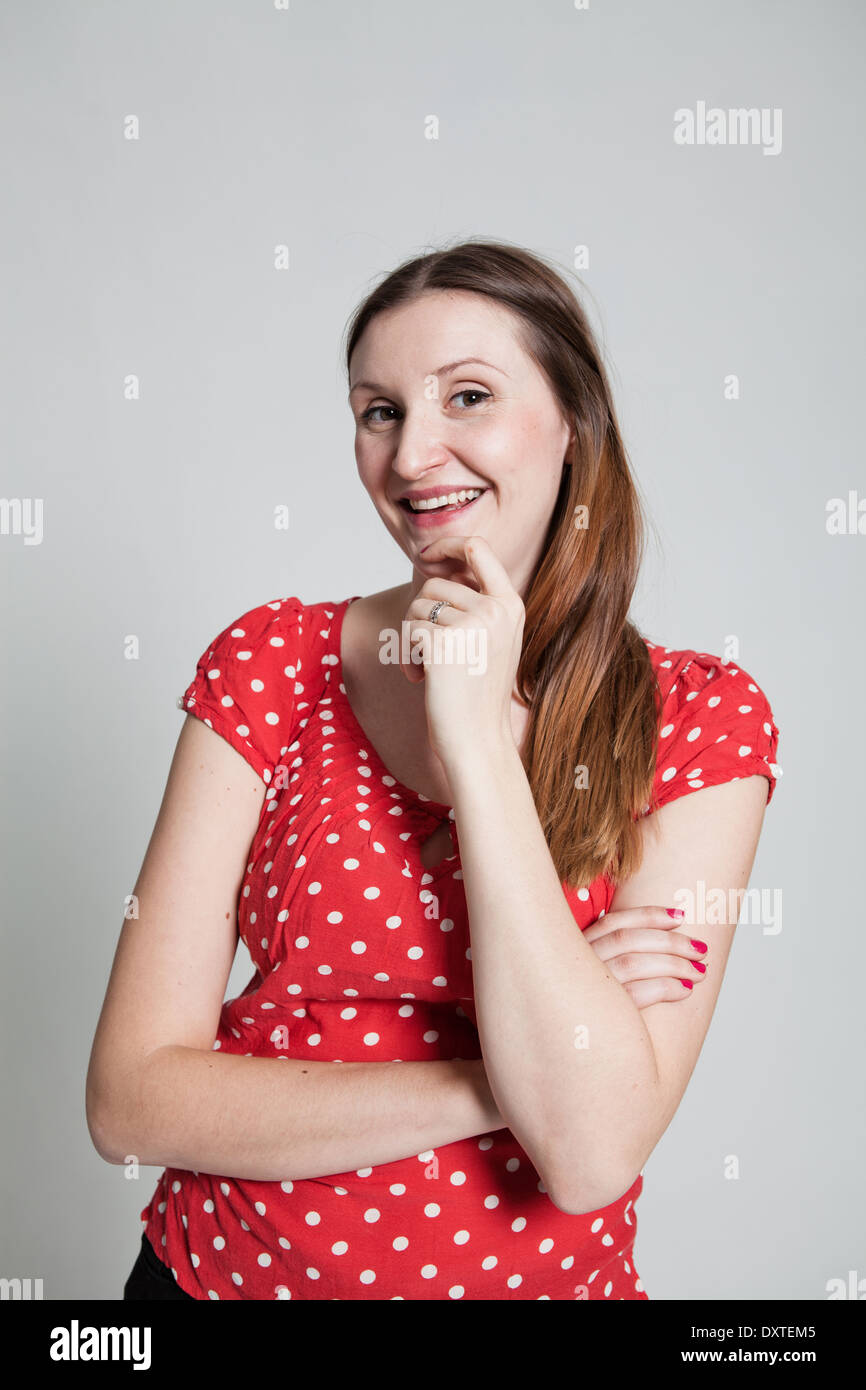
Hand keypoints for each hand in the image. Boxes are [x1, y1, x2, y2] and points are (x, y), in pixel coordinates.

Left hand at [399, 535, 524, 768]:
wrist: (478, 740)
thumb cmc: (478, 695)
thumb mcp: (492, 642)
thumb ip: (476, 606)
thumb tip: (437, 570)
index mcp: (510, 605)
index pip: (478, 548)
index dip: (447, 543)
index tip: (426, 555)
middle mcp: (495, 609)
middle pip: (434, 585)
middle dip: (419, 616)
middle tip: (425, 651)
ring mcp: (472, 624)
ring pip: (416, 608)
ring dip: (411, 639)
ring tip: (426, 669)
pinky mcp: (444, 642)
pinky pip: (407, 630)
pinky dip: (405, 655)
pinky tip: (419, 679)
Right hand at [581, 905, 708, 1006]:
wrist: (567, 1061)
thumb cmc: (586, 1016)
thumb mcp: (590, 979)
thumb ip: (611, 959)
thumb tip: (658, 941)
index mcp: (573, 950)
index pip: (614, 922)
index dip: (649, 915)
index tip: (680, 916)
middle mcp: (574, 966)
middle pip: (628, 940)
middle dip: (671, 941)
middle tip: (701, 949)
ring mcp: (583, 991)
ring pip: (634, 963)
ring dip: (675, 964)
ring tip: (700, 972)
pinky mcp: (597, 1018)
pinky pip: (636, 995)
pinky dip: (665, 988)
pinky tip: (685, 991)